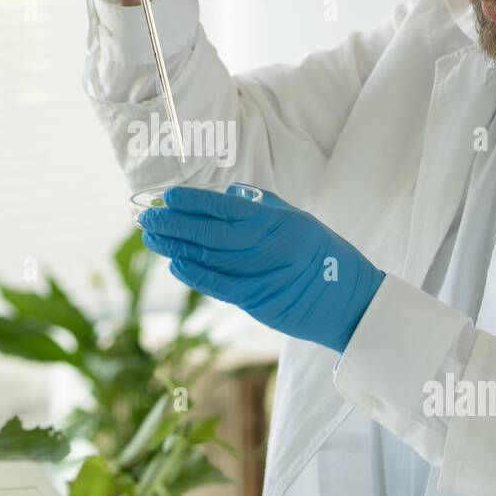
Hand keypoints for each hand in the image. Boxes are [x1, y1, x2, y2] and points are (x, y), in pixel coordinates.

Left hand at [138, 186, 383, 352]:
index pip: (225, 207)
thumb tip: (223, 195)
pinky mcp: (256, 300)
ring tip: (151, 236)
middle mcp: (267, 244)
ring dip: (175, 245)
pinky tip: (174, 263)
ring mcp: (261, 273)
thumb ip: (260, 207)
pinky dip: (194, 274)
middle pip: (210, 231)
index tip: (168, 196)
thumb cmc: (321, 255)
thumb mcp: (296, 219)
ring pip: (208, 257)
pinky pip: (218, 285)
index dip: (193, 201)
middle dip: (174, 223)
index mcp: (276, 220)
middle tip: (147, 216)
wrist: (347, 299)